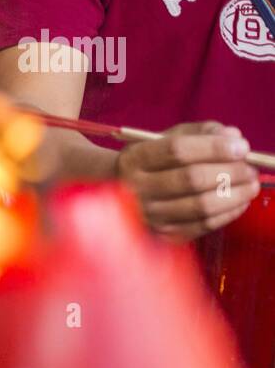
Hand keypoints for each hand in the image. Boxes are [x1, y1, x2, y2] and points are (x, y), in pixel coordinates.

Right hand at [116, 121, 259, 239]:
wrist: (116, 193)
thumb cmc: (150, 162)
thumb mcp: (166, 138)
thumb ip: (200, 133)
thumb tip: (233, 136)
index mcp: (135, 158)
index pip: (177, 150)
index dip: (214, 148)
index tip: (242, 146)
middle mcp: (137, 188)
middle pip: (191, 178)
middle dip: (230, 172)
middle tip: (250, 168)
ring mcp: (149, 214)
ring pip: (201, 205)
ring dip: (235, 194)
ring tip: (251, 184)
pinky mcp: (162, 234)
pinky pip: (203, 225)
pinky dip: (229, 213)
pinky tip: (239, 202)